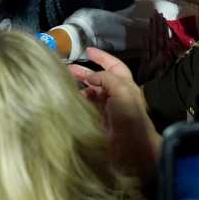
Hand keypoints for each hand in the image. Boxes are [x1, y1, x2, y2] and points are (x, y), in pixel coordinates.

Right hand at [70, 48, 158, 181]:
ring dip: (80, 86)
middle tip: (68, 68)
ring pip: (91, 93)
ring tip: (65, 83)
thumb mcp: (122, 92)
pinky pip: (87, 107)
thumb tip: (89, 77)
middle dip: (85, 72)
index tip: (88, 51)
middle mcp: (116, 95)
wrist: (133, 148)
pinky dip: (79, 102)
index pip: (113, 66)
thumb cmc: (130, 117)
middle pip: (99, 79)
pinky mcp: (99, 121)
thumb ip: (106, 79)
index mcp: (125, 86)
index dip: (102, 57)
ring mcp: (107, 109)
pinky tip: (71, 99)